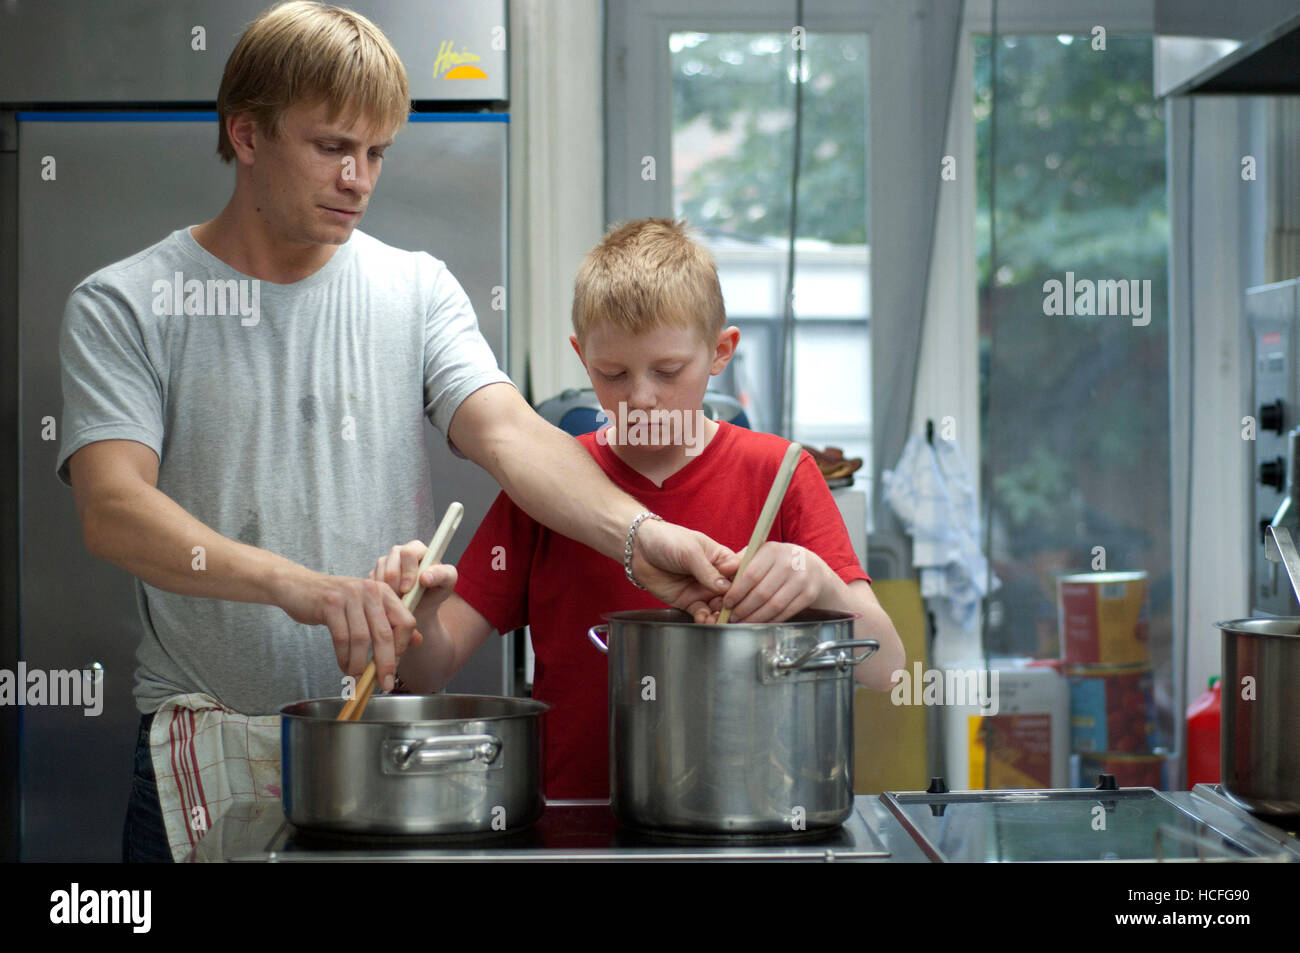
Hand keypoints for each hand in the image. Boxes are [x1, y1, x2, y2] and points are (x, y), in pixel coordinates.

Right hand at [278, 571, 421, 691]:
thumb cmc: (336, 601)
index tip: (394, 666)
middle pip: (385, 634)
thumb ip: (392, 623)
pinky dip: (344, 658)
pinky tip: (344, 667)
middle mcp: (371, 590)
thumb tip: (418, 642)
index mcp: (384, 591)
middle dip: (385, 663)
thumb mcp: (367, 608)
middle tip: (384, 684)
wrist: (298, 586)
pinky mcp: (330, 604)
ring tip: (357, 678)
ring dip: (360, 665)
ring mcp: (350, 596)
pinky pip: (342, 638)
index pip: (406, 622)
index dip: (402, 647)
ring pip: (362, 639)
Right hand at [370, 539, 457, 623]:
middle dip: (395, 583)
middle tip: (402, 599)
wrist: (421, 606)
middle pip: (389, 561)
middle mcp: (399, 552)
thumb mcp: (447, 584)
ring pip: (379, 573)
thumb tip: (425, 577)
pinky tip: (390, 602)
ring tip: (399, 601)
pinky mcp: (374, 574)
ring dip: (387, 590)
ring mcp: (385, 562)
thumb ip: (442, 575)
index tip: (408, 589)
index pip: (408, 552)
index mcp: (417, 549)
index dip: (407, 571)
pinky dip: (379, 595)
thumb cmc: (436, 591)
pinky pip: (371, 583)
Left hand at [629, 519, 734, 610]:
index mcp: (721, 559)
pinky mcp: (688, 601)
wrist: (639, 549)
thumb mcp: (690, 551)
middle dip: (732, 606)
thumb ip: (708, 570)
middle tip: (730, 613)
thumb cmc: (667, 540)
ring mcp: (702, 590)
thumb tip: (726, 588)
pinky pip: (701, 613)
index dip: (742, 586)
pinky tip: (703, 619)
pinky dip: (704, 619)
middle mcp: (715, 576)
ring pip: (718, 607)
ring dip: (719, 616)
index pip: (739, 574)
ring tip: (716, 620)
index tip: (741, 595)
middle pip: (731, 595)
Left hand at [699, 542, 827, 622]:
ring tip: (742, 622)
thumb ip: (740, 561)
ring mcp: (801, 580)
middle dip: (743, 608)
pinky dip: (770, 620)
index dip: (736, 591)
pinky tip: (759, 622)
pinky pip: (785, 612)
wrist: (813, 568)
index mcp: (773, 550)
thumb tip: (721, 569)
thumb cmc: (779, 561)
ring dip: (755, 617)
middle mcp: (789, 563)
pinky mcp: (809, 595)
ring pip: (773, 605)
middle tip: (732, 616)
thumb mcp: (760, 554)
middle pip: (761, 593)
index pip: (751, 574)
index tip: (726, 602)